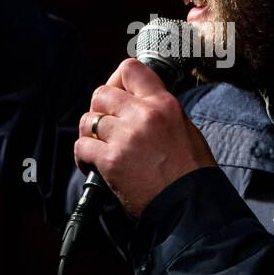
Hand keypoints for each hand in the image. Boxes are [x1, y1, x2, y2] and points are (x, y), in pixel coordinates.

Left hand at [74, 59, 217, 217]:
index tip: (116, 92)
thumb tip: (140, 104)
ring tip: (99, 145)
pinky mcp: (111, 160)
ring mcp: (125, 137)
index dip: (117, 79)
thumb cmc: (192, 173)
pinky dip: (83, 156)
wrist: (190, 205)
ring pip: (88, 119)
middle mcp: (143, 115)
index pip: (130, 69)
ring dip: (90, 132)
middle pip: (102, 94)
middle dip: (100, 108)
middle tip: (106, 124)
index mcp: (164, 104)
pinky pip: (82, 146)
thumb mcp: (185, 129)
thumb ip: (160, 111)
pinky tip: (92, 164)